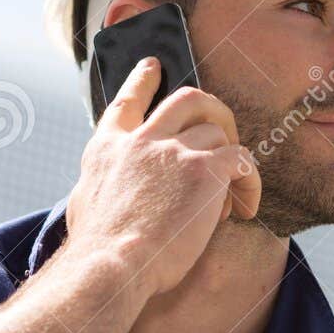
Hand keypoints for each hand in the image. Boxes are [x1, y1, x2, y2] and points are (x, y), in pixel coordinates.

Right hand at [64, 57, 261, 299]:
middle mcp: (141, 139)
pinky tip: (245, 209)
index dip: (142, 80)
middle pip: (187, 99)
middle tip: (226, 132)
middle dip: (214, 110)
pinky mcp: (205, 169)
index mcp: (108, 148)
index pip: (127, 101)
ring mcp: (174, 150)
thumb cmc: (97, 251)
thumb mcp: (83, 204)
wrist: (110, 266)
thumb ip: (101, 185)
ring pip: (219, 135)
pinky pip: (243, 161)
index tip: (153, 66)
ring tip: (226, 202)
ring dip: (229, 164)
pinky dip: (250, 184)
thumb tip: (105, 190)